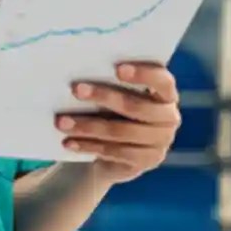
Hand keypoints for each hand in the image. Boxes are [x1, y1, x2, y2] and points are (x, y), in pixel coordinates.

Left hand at [57, 62, 181, 183]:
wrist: (117, 152)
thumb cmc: (115, 111)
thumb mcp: (119, 95)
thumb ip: (112, 82)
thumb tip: (81, 70)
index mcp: (166, 95)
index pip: (163, 81)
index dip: (143, 74)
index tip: (117, 68)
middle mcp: (169, 118)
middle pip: (135, 107)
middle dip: (103, 96)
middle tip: (76, 89)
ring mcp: (160, 143)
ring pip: (120, 131)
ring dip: (87, 126)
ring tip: (61, 121)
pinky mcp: (146, 162)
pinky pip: (114, 152)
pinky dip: (88, 145)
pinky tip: (68, 142)